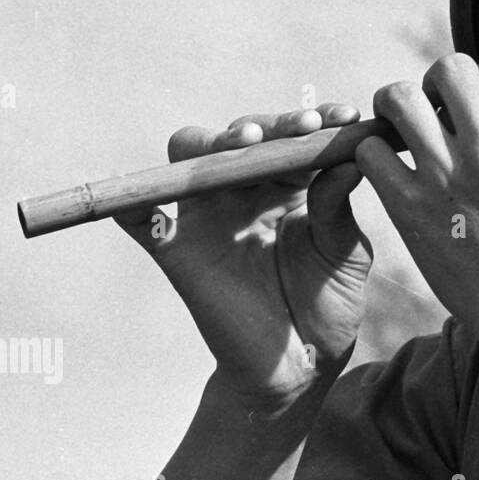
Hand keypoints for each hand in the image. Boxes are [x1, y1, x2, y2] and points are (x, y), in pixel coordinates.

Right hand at [114, 104, 371, 410]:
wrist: (302, 363)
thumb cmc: (328, 300)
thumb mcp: (343, 251)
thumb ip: (338, 207)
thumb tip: (349, 158)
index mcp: (290, 182)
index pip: (293, 137)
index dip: (315, 121)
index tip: (345, 116)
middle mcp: (246, 189)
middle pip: (241, 135)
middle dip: (272, 124)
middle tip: (302, 128)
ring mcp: (209, 214)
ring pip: (192, 156)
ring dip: (213, 140)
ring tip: (246, 143)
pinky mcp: (177, 249)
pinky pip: (141, 218)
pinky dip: (129, 201)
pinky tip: (134, 194)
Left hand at [354, 54, 478, 353]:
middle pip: (447, 69)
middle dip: (441, 83)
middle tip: (442, 110)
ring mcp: (447, 175)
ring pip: (399, 99)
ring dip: (399, 106)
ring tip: (407, 126)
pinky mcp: (411, 209)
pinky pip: (372, 151)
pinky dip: (375, 151)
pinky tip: (393, 167)